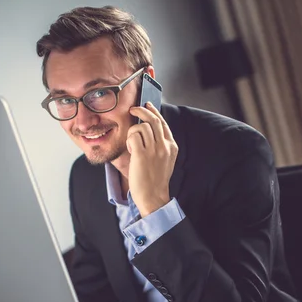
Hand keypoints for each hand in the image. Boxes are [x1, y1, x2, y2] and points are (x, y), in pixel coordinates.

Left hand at [127, 102, 178, 217]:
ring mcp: (154, 150)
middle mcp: (164, 146)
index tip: (147, 105)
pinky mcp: (142, 155)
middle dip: (142, 110)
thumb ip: (161, 146)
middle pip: (153, 119)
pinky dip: (129, 139)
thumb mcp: (165, 160)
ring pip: (142, 126)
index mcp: (171, 147)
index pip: (163, 123)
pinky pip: (133, 136)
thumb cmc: (155, 180)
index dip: (154, 111)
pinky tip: (131, 149)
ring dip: (133, 131)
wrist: (153, 196)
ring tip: (132, 144)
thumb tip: (149, 129)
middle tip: (133, 109)